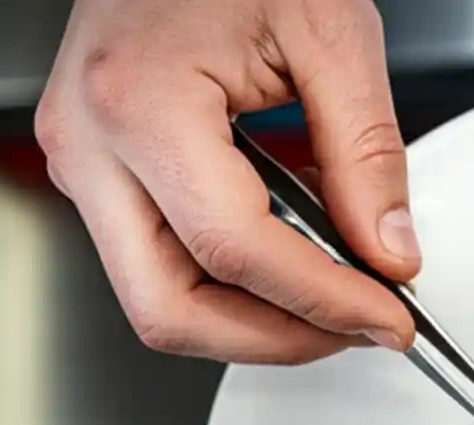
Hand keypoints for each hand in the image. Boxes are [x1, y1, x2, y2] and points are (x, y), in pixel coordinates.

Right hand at [35, 0, 417, 363]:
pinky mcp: (101, 172)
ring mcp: (84, 163)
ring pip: (160, 301)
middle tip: (360, 328)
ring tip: (338, 299)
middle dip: (277, 340)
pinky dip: (234, 284)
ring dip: (256, 322)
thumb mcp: (332, 34)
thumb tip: (390, 254)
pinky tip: (295, 265)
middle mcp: (89, 144)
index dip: (324, 301)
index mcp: (139, 101)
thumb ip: (367, 154)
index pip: (236, 249)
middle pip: (170, 308)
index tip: (390, 317)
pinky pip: (162, 262)